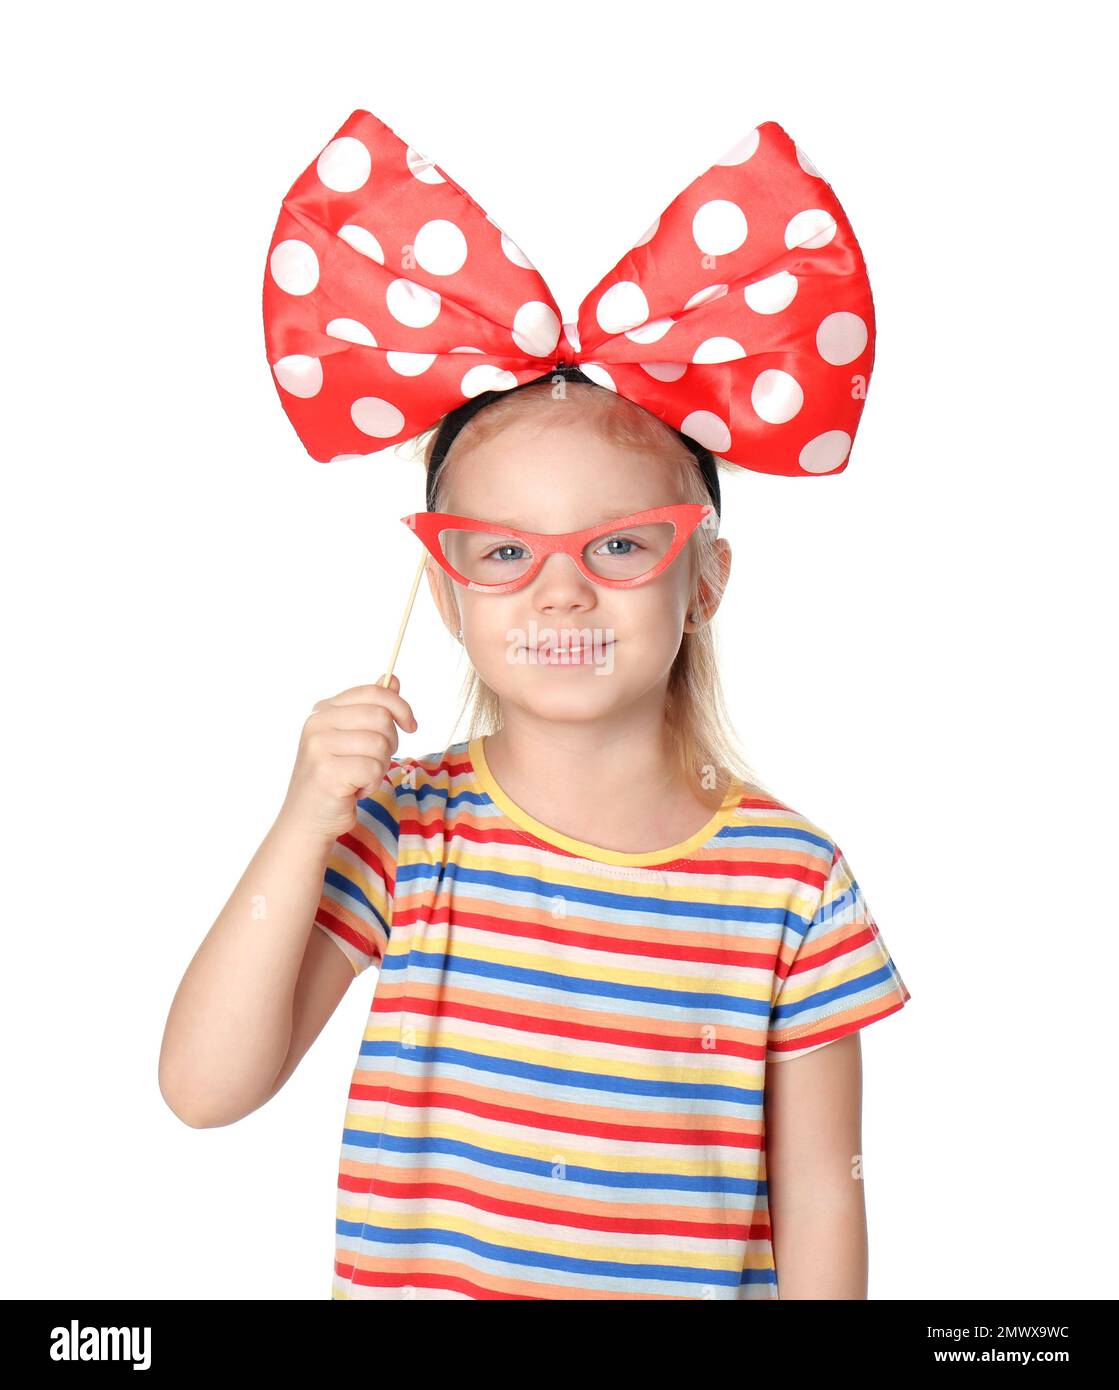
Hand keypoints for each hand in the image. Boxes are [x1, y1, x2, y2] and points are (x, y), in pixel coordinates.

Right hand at [279, 675, 416, 841]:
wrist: (307, 820)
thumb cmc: (334, 778)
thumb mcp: (351, 738)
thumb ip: (370, 708)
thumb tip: (392, 679)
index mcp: (323, 710)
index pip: (373, 692)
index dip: (400, 706)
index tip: (411, 725)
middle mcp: (317, 724)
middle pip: (381, 718)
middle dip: (391, 742)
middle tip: (376, 761)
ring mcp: (319, 748)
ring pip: (380, 745)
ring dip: (380, 767)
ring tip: (361, 777)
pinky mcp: (327, 773)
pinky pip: (373, 769)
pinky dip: (372, 784)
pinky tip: (355, 790)